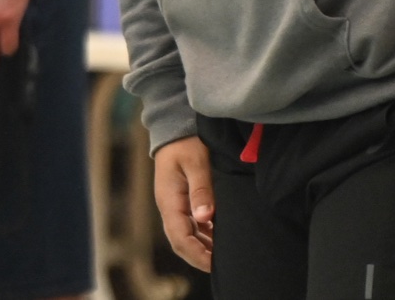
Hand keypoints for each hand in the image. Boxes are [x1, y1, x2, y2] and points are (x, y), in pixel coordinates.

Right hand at [154, 135, 214, 270]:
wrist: (175, 128)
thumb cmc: (186, 143)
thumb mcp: (196, 162)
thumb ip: (201, 189)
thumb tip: (204, 217)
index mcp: (168, 200)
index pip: (179, 237)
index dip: (196, 255)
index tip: (215, 264)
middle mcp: (169, 206)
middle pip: (180, 242)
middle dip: (199, 257)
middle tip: (224, 266)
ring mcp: (174, 205)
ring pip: (186, 236)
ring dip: (203, 248)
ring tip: (225, 254)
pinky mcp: (182, 202)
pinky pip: (191, 226)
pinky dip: (205, 236)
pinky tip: (220, 238)